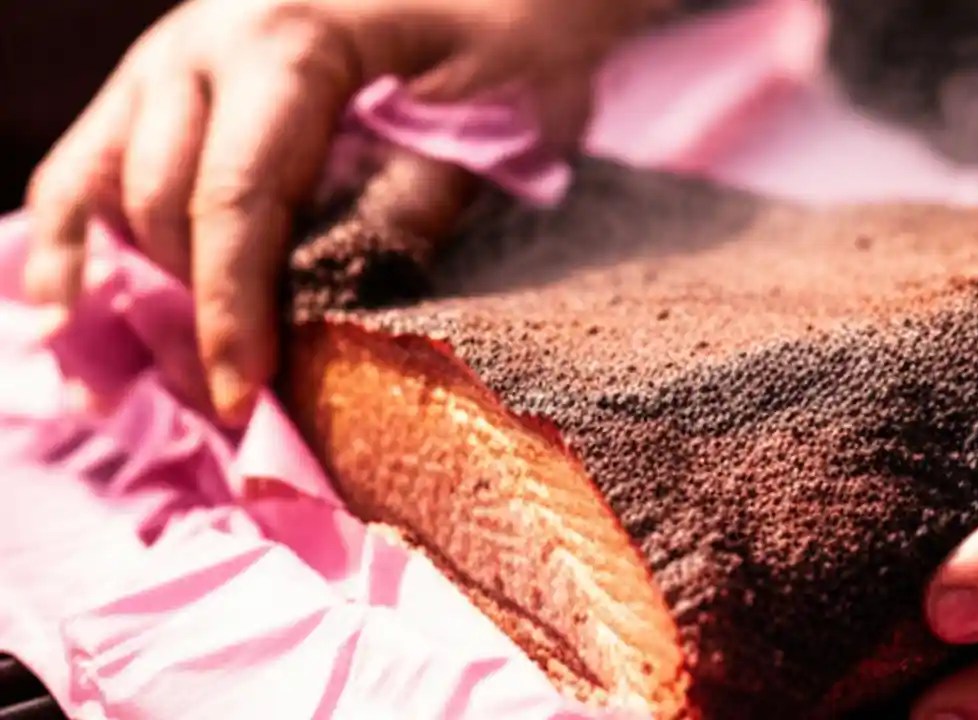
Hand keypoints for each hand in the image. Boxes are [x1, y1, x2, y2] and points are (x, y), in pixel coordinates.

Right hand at [24, 0, 664, 424]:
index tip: (243, 391)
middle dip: (182, 306)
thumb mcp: (491, 118)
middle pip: (156, 192)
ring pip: (100, 170)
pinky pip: (99, 149)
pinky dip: (79, 225)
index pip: (236, 196)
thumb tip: (334, 307)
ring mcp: (180, 49)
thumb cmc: (513, 33)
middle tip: (217, 397)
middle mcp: (209, 37)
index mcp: (289, 40)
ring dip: (97, 274)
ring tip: (93, 372)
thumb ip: (413, 201)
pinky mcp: (176, 70)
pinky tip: (65, 296)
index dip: (232, 306)